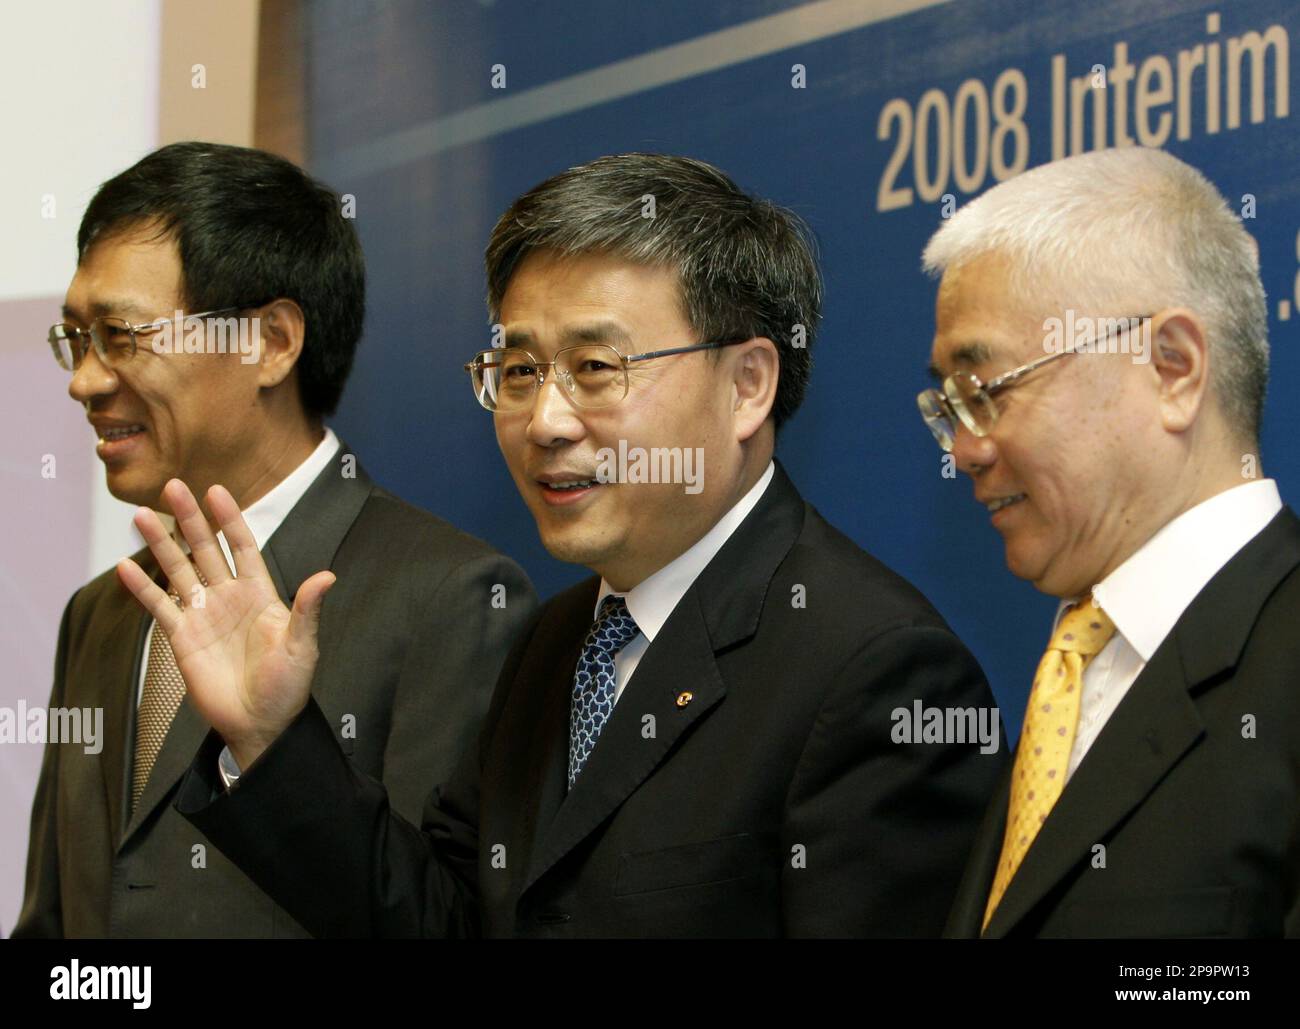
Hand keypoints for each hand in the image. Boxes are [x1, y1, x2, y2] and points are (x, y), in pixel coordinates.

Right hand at [117, 479, 335, 768]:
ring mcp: (204, 615)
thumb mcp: (303, 646)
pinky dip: (142, 588)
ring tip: (142, 514)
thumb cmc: (288, 687)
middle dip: (191, 518)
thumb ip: (308, 610)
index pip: (242, 546)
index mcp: (260, 594)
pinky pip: (160, 607)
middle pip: (206, 549)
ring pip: (178, 570)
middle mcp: (229, 598)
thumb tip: (328, 576)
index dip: (230, 519)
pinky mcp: (182, 638)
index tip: (217, 491)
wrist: (261, 724)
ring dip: (161, 543)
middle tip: (174, 486)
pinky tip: (125, 566)